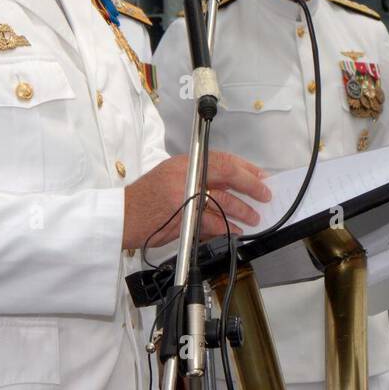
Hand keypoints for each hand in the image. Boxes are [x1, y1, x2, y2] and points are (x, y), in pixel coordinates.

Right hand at [122, 152, 270, 249]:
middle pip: (228, 177)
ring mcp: (186, 198)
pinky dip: (227, 227)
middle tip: (265, 194)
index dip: (245, 168)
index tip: (260, 175)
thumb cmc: (146, 197)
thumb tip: (230, 182)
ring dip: (243, 210)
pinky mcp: (184, 220)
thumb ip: (198, 175)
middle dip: (251, 186)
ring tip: (254, 217)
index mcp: (186, 163)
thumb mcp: (170, 174)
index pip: (223, 159)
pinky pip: (213, 223)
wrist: (123, 217)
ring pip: (224, 202)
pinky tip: (236, 230)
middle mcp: (187, 177)